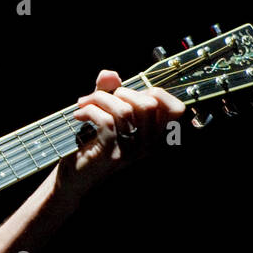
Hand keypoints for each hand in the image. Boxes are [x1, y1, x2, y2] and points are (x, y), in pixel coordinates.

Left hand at [58, 69, 186, 194]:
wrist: (75, 177)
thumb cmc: (92, 143)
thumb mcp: (105, 113)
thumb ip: (110, 91)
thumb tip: (110, 74)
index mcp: (154, 136)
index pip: (177, 110)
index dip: (156, 93)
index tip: (131, 95)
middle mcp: (148, 145)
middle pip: (148, 105)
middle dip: (121, 91)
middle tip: (99, 97)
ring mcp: (131, 151)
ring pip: (124, 110)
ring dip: (99, 98)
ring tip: (84, 103)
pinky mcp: (111, 154)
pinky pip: (106, 121)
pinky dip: (89, 111)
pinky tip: (79, 115)